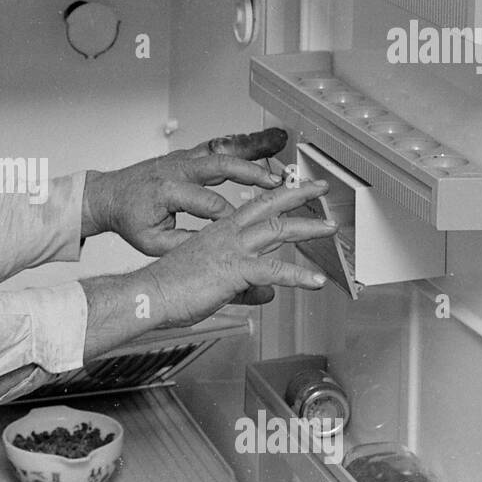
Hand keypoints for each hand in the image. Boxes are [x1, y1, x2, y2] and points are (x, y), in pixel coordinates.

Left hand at [81, 128, 289, 255]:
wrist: (110, 196)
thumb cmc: (129, 219)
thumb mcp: (151, 242)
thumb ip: (184, 244)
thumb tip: (215, 248)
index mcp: (167, 191)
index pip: (209, 204)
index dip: (232, 217)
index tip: (250, 228)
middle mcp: (176, 169)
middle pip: (221, 165)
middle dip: (252, 173)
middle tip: (277, 183)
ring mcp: (182, 158)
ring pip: (222, 149)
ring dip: (253, 152)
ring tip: (280, 154)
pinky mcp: (187, 155)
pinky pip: (218, 146)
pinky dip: (242, 144)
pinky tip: (265, 144)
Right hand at [141, 179, 336, 326]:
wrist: (149, 295)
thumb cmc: (171, 289)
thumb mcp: (215, 285)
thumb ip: (247, 288)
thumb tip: (269, 294)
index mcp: (219, 232)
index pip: (254, 206)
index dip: (277, 195)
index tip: (295, 188)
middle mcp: (227, 234)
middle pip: (269, 206)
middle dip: (299, 195)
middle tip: (321, 187)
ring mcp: (231, 249)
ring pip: (277, 230)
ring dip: (308, 228)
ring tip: (331, 228)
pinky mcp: (234, 270)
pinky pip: (273, 271)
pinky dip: (298, 276)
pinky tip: (315, 281)